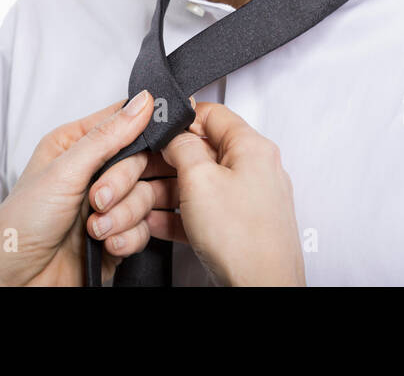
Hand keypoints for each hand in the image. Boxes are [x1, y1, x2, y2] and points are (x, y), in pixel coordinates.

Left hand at [0, 90, 154, 285]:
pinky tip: (104, 244)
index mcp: (76, 145)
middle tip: (98, 199)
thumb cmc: (21, 224)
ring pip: (146, 197)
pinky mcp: (117, 234)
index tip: (153, 140)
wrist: (17, 281)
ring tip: (95, 228)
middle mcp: (93, 171)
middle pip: (141, 162)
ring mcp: (107, 204)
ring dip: (123, 215)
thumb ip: (107, 136)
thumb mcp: (64, 171)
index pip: (123, 122)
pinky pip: (145, 228)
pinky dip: (127, 238)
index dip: (142, 129)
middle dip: (122, 184)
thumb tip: (141, 103)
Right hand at [152, 101, 305, 285]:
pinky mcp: (239, 227)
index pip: (213, 114)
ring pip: (200, 185)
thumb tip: (174, 135)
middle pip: (203, 151)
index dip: (182, 117)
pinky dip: (180, 215)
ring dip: (168, 191)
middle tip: (144, 166)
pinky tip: (156, 222)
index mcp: (252, 148)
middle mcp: (255, 170)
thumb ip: (183, 147)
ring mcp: (248, 200)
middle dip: (168, 160)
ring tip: (141, 197)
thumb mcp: (200, 180)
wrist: (262, 288)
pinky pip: (204, 212)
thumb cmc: (243, 238)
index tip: (158, 127)